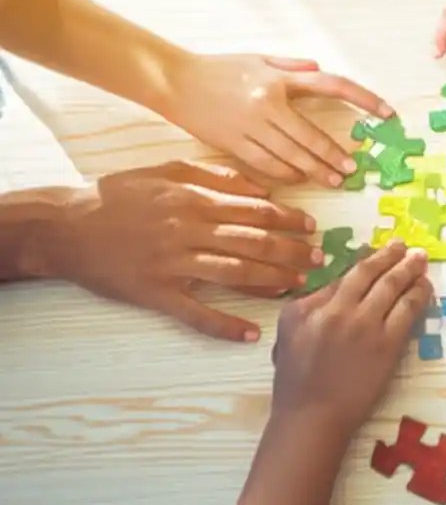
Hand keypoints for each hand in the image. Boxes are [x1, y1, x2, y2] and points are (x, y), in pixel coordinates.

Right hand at [39, 162, 318, 340]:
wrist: (68, 226)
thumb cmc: (120, 195)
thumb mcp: (167, 170)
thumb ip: (215, 177)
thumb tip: (260, 187)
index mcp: (194, 200)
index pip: (254, 211)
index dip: (288, 221)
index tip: (312, 228)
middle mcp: (189, 231)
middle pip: (253, 243)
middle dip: (292, 251)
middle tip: (318, 260)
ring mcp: (173, 265)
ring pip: (235, 274)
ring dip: (271, 281)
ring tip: (298, 286)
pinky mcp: (156, 294)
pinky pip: (196, 314)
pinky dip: (225, 325)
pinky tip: (250, 334)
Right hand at [163, 54, 392, 186]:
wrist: (174, 81)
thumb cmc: (219, 68)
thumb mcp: (258, 57)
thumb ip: (291, 65)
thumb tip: (320, 69)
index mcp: (278, 79)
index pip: (332, 86)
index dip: (363, 99)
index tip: (386, 113)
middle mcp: (267, 103)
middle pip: (311, 136)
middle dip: (334, 155)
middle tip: (352, 170)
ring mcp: (250, 126)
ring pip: (291, 155)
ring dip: (315, 170)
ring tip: (334, 180)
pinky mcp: (232, 144)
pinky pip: (265, 164)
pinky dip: (285, 173)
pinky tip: (299, 178)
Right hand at [272, 242, 429, 431]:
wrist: (312, 417)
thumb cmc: (296, 381)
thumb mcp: (288, 336)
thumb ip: (311, 307)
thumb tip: (338, 288)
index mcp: (309, 307)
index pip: (343, 277)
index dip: (366, 262)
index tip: (379, 253)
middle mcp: (337, 310)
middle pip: (369, 274)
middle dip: (389, 255)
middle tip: (404, 245)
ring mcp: (365, 326)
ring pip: (392, 287)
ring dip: (408, 270)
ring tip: (420, 259)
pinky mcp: (387, 344)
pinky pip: (407, 310)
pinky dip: (418, 295)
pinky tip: (425, 287)